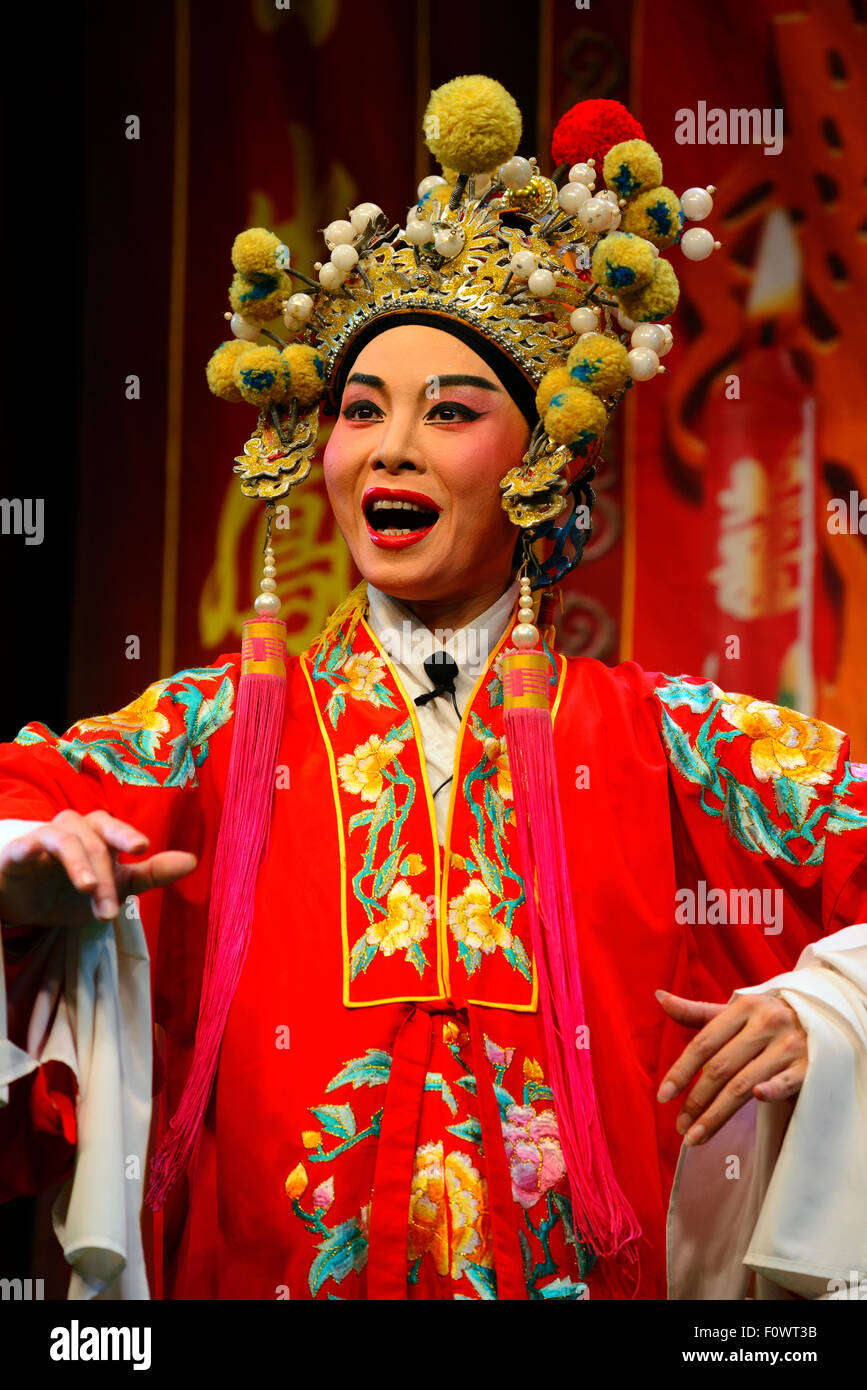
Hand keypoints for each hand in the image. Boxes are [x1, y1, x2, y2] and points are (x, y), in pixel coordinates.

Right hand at [0, 808, 197, 928]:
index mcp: (98, 834)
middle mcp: (73, 829)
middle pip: (95, 839)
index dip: (127, 834)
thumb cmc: (70, 889)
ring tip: (88, 891)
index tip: (142, 847)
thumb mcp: (115, 886)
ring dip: (80, 866)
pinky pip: (27, 844)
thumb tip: (193, 860)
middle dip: (106, 875)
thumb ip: (151, 873)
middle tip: (110, 910)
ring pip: (66, 840)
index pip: (115, 829)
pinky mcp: (17, 851)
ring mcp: (44, 837)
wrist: (21, 903)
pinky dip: (34, 847)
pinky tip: (38, 859)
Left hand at [654, 989, 806, 1145]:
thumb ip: (698, 1013)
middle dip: (697, 1101)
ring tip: (696, 1137)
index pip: (704, 1043)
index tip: (662, 1096)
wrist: (821, 1018)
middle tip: (680, 1126)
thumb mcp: (736, 1012)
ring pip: (744, 1084)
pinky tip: (757, 1099)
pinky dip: (773, 1089)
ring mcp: (788, 1045)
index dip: (681, 1070)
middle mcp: (766, 1024)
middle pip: (721, 1068)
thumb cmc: (767, 1019)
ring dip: (717, 1114)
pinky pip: (787, 1081)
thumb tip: (660, 998)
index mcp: (743, 1008)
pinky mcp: (809, 1066)